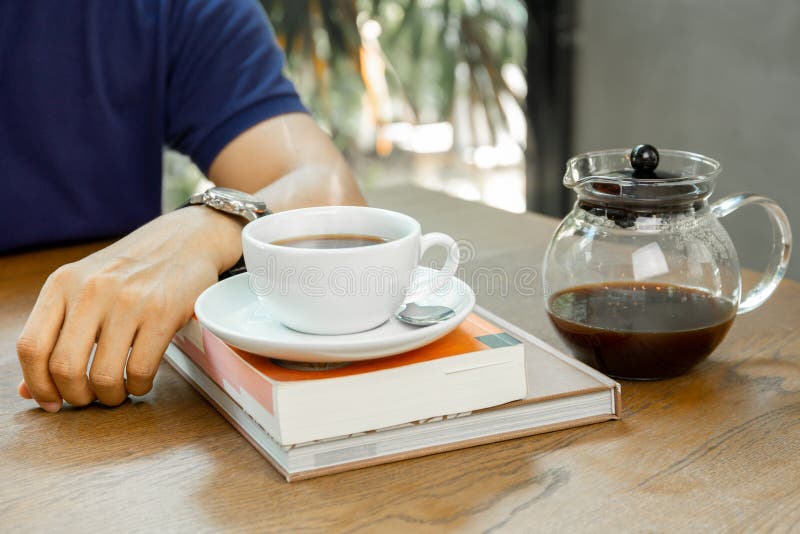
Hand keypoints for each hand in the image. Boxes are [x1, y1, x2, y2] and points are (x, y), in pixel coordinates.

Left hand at [17, 207, 242, 410]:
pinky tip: (140, 379)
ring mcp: (128, 301)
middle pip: (64, 366)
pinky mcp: (163, 313)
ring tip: (117, 391)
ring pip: (103, 374)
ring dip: (110, 396)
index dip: (37, 384)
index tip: (51, 401)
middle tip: (89, 399)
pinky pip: (140, 369)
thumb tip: (27, 390)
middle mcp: (91, 290)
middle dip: (76, 396)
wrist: (185, 240)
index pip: (32, 346)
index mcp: (62, 283)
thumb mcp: (85, 289)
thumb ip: (56, 334)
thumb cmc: (132, 269)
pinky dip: (138, 386)